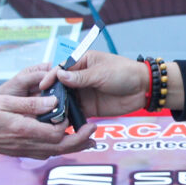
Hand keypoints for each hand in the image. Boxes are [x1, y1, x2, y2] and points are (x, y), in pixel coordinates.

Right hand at [0, 65, 95, 158]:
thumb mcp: (4, 101)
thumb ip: (31, 104)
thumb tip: (54, 102)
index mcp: (23, 130)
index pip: (57, 133)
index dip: (71, 125)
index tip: (79, 115)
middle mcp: (25, 144)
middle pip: (61, 147)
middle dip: (81, 141)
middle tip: (95, 131)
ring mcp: (22, 150)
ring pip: (54, 152)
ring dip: (73, 146)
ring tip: (88, 139)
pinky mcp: (19, 151)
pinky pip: (43, 153)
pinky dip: (57, 147)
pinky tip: (63, 141)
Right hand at [51, 50, 184, 115]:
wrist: (143, 89)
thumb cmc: (124, 73)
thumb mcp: (101, 73)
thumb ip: (80, 77)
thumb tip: (59, 75)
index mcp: (82, 62)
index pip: (61, 69)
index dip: (51, 77)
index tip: (42, 86)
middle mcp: (79, 78)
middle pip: (60, 86)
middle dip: (52, 94)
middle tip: (42, 103)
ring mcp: (83, 93)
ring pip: (65, 100)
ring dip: (58, 106)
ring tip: (50, 114)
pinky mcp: (89, 107)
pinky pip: (75, 112)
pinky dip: (68, 117)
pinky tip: (61, 122)